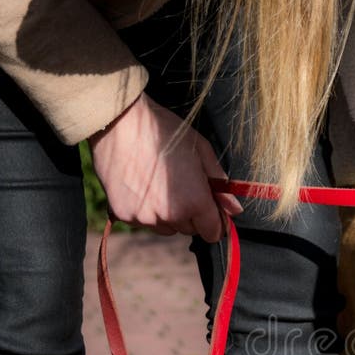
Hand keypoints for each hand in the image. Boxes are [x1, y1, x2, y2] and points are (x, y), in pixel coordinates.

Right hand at [87, 93, 242, 241]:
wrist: (119, 122)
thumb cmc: (163, 131)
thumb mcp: (201, 150)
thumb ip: (220, 184)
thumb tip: (235, 209)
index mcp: (195, 201)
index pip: (213, 232)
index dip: (213, 221)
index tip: (208, 209)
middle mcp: (171, 216)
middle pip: (190, 230)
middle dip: (190, 214)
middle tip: (180, 186)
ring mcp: (145, 217)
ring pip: (166, 228)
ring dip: (167, 215)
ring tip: (159, 185)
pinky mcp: (124, 215)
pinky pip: (144, 222)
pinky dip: (145, 211)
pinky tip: (141, 186)